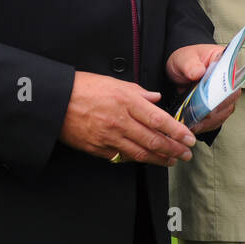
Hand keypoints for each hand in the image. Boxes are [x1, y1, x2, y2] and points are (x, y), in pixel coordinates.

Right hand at [59, 70, 195, 165]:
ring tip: (172, 161)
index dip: (177, 132)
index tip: (189, 138)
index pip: (159, 120)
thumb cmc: (84, 87)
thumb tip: (156, 99)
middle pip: (153, 140)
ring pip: (140, 153)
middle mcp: (120, 122)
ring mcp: (109, 138)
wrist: (55, 101)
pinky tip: (147, 160)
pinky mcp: (98, 149)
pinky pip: (122, 157)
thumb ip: (139, 92)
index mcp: (127, 102)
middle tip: (186, 154)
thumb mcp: (115, 82)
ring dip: (159, 159)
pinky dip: (137, 160)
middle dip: (174, 150)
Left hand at [167, 43, 240, 133]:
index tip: (209, 101)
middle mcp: (229, 79)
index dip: (221, 92)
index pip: (231, 78)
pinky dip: (207, 124)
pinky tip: (197, 125)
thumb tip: (198, 71)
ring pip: (225, 111)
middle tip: (200, 114)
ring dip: (210, 119)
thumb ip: (190, 64)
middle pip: (230, 98)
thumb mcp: (183, 59)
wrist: (179, 71)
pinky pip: (218, 119)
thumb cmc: (184, 61)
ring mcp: (225, 95)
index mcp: (225, 62)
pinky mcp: (219, 107)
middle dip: (215, 109)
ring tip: (195, 121)